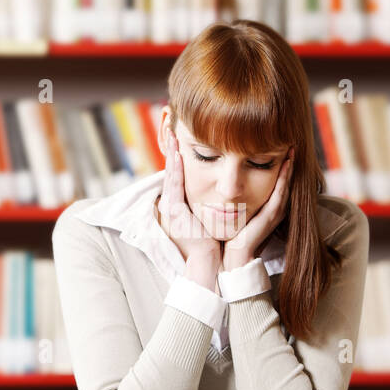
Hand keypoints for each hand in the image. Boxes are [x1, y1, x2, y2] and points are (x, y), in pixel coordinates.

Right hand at [157, 129, 220, 270]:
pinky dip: (175, 168)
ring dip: (171, 152)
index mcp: (180, 204)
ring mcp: (171, 207)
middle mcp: (172, 203)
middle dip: (172, 147)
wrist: (210, 263)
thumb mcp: (207, 218)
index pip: (178, 173)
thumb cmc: (213, 242)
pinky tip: (178, 154)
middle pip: (171, 169)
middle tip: (172, 126)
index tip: (180, 137)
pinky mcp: (174, 212)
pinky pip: (174, 185)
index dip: (177, 155)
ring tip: (173, 134)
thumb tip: (219, 186)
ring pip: (170, 173)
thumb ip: (208, 202)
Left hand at [221, 148, 293, 270]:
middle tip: (290, 143)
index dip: (281, 165)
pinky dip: (285, 178)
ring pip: (285, 184)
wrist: (234, 255)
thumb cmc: (232, 233)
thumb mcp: (237, 210)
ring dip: (289, 167)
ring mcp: (275, 211)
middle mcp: (275, 208)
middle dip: (288, 163)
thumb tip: (230, 181)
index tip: (281, 147)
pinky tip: (286, 165)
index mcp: (267, 206)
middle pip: (285, 180)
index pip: (277, 181)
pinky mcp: (272, 215)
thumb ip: (240, 197)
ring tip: (291, 150)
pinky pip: (280, 192)